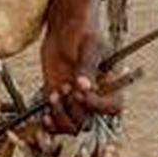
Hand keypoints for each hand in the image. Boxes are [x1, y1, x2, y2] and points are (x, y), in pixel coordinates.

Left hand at [40, 13, 122, 133]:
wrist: (63, 29)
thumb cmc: (82, 33)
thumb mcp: (88, 47)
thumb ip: (87, 66)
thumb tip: (84, 86)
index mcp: (110, 86)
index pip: (113, 107)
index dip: (97, 106)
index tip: (81, 93)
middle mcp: (94, 97)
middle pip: (89, 122)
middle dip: (75, 109)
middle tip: (65, 88)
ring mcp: (75, 101)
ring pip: (72, 126)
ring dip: (61, 116)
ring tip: (55, 95)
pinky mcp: (58, 100)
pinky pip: (56, 123)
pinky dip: (50, 124)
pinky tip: (44, 115)